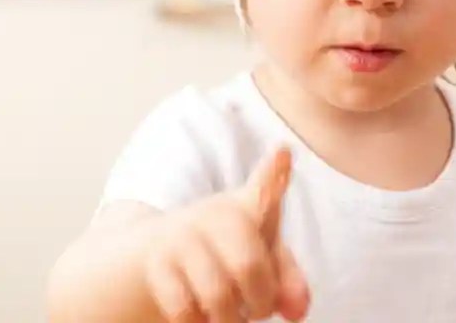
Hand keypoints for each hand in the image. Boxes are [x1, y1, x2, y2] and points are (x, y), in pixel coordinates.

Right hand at [144, 147, 310, 321]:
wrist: (165, 249)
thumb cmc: (230, 251)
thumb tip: (298, 310)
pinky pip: (184, 310)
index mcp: (249, 205)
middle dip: (261, 300)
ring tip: (234, 317)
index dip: (275, 172)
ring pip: (217, 295)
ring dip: (232, 319)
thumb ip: (289, 281)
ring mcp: (182, 236)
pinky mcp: (157, 264)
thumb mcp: (265, 258)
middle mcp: (215, 215)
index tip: (284, 150)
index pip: (265, 187)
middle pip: (248, 266)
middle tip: (260, 309)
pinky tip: (204, 317)